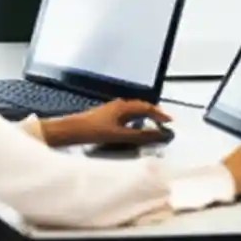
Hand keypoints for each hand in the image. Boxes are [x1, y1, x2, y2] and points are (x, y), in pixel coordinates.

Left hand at [41, 99, 172, 147]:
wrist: (71, 130)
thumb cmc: (93, 131)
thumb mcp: (120, 135)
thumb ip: (141, 136)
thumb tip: (159, 135)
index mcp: (123, 106)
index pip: (147, 107)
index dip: (160, 114)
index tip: (170, 121)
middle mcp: (118, 105)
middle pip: (141, 106)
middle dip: (154, 114)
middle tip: (164, 122)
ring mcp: (111, 109)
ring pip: (133, 110)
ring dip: (144, 117)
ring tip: (152, 126)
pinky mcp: (105, 115)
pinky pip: (126, 115)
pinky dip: (135, 120)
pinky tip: (133, 129)